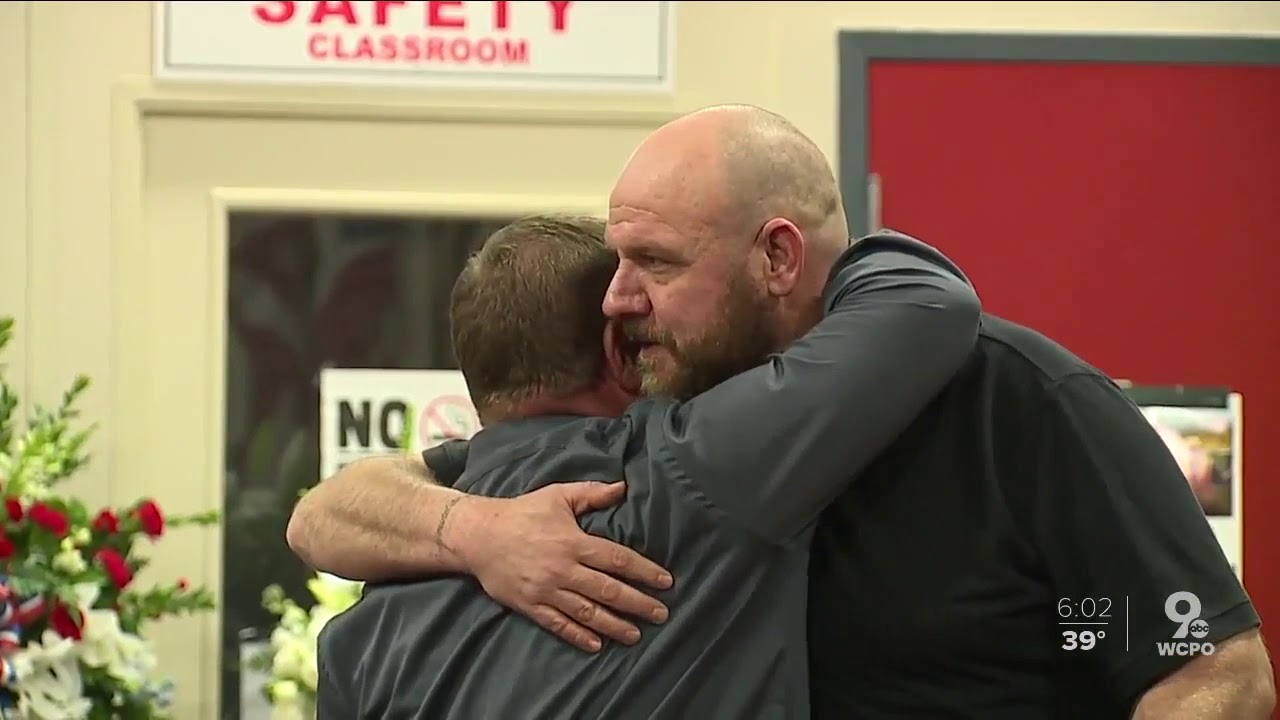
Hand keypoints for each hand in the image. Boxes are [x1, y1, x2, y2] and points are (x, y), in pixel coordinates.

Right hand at [452, 482, 673, 651]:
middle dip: (638, 604)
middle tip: (661, 614)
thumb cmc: (522, 513)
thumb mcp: (557, 496)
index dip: (644, 571)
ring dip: (614, 625)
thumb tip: (623, 487)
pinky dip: (579, 636)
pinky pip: (559, 624)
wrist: (478, 535)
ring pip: (587, 612)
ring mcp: (547, 590)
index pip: (617, 559)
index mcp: (574, 542)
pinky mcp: (530, 606)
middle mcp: (564, 569)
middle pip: (608, 590)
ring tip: (636, 634)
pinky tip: (597, 645)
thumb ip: (592, 494)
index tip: (665, 582)